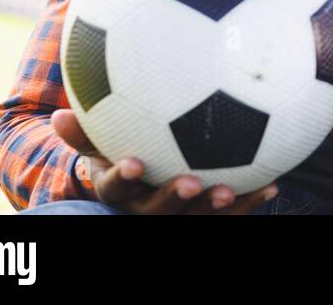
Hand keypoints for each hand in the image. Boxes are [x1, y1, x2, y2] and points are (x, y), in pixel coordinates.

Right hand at [51, 109, 277, 214]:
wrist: (142, 178)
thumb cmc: (119, 148)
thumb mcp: (100, 139)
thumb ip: (84, 129)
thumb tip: (59, 115)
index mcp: (119, 188)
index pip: (114, 187)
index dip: (123, 177)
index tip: (135, 163)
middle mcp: (147, 207)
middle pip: (158, 211)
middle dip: (174, 199)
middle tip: (192, 183)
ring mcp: (178, 214)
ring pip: (196, 218)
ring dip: (216, 207)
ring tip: (231, 191)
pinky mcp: (206, 214)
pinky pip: (231, 213)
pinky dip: (251, 200)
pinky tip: (273, 183)